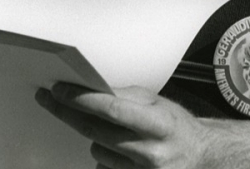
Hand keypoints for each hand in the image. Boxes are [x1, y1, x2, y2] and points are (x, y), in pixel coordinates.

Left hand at [35, 83, 210, 167]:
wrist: (199, 158)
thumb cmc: (176, 127)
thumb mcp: (158, 103)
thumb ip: (126, 97)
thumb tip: (92, 89)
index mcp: (158, 124)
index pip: (112, 109)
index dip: (82, 99)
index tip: (59, 90)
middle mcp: (149, 152)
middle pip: (96, 131)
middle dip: (68, 112)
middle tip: (49, 99)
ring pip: (96, 151)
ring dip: (93, 136)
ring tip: (108, 128)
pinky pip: (103, 168)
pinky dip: (103, 156)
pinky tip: (116, 148)